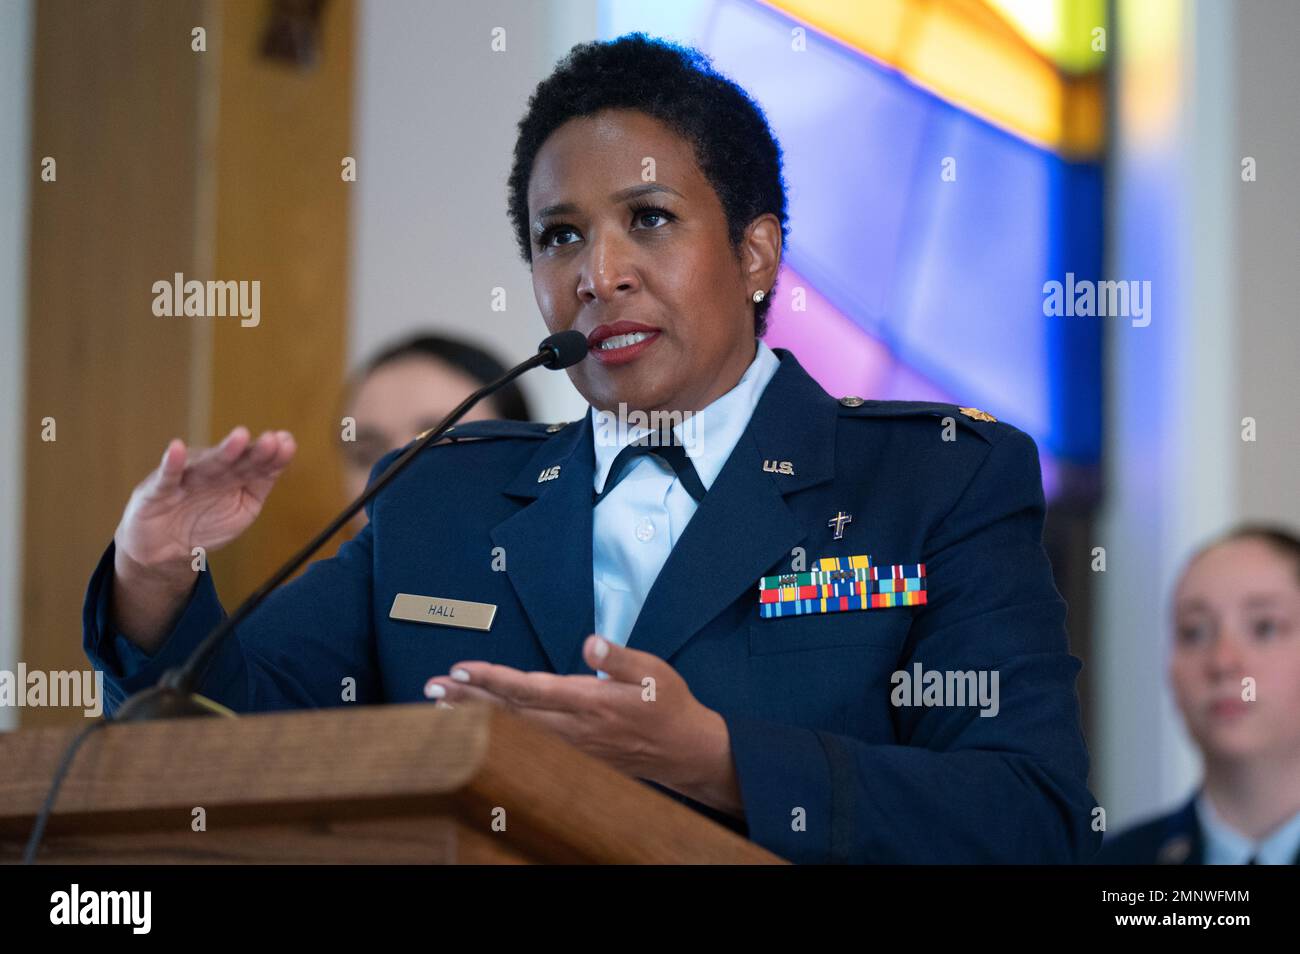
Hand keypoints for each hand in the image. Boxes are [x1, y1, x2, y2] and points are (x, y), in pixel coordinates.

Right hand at [109, 427, 295, 647]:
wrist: (162, 548)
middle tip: (271, 440)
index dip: (272, 456)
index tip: (288, 443)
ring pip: (206, 465)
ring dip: (223, 452)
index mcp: (233, 475)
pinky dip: (171, 463)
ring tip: (240, 437)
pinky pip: (166, 477)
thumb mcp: (242, 509)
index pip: (256, 464)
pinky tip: (175, 449)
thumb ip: (259, 486)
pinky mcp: (157, 490)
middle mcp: (211, 472)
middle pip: (235, 462)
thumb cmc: (204, 522)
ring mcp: (185, 479)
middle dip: (253, 452)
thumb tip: (282, 460)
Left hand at [423, 635, 742, 816]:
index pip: (529, 689)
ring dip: (473, 716)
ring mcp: (569, 746)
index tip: (461, 669)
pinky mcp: (571, 755)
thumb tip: (589, 642)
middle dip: (466, 700)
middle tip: (430, 688)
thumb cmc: (666, 704)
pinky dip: (495, 732)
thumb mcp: (650, 671)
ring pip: (511, 730)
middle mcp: (572, 728)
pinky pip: (524, 742)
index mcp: (588, 702)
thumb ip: (617, 657)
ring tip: (440, 704)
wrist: (684, 751)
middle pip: (508, 713)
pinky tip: (478, 726)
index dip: (491, 679)